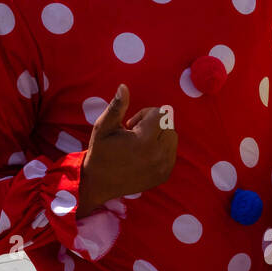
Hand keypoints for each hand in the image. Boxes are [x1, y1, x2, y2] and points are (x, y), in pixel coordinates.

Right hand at [76, 84, 177, 217]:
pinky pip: (172, 152)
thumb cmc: (100, 151)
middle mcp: (158, 155)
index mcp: (144, 141)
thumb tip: (124, 87)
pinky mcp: (165, 174)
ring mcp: (163, 167)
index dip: (145, 114)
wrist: (98, 183)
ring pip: (172, 138)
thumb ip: (117, 106)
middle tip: (135, 134)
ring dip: (159, 136)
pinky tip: (144, 155)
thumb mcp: (104, 127)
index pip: (161, 113)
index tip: (131, 124)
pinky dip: (162, 149)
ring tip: (139, 144)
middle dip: (154, 124)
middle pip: (169, 124)